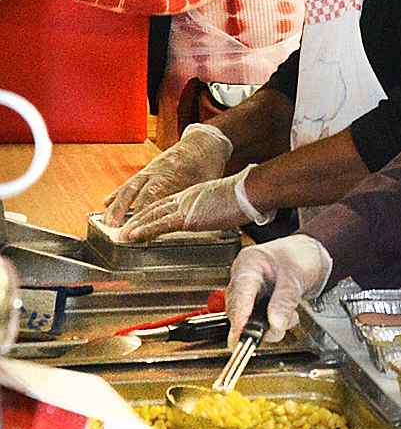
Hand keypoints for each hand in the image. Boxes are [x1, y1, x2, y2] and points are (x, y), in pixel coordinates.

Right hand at [103, 122, 232, 223]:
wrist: (204, 143)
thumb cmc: (207, 165)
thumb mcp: (206, 183)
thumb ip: (194, 200)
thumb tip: (190, 220)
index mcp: (171, 175)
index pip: (152, 195)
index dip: (142, 211)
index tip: (135, 228)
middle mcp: (156, 172)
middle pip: (133, 192)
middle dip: (121, 211)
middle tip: (112, 229)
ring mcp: (149, 171)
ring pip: (128, 188)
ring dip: (115, 205)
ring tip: (105, 223)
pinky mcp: (147, 171)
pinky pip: (129, 183)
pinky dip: (117, 193)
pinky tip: (106, 204)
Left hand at [117, 165, 267, 241]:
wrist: (248, 192)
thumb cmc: (244, 197)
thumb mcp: (225, 201)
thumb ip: (218, 208)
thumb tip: (224, 215)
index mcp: (194, 194)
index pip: (167, 202)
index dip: (151, 210)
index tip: (141, 217)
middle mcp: (185, 198)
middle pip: (155, 207)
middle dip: (137, 218)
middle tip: (124, 227)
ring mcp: (185, 207)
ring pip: (153, 215)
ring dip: (135, 225)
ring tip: (123, 234)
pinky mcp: (188, 218)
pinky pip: (161, 225)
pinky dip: (145, 231)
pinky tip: (134, 236)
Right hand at [225, 235, 330, 345]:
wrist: (312, 255)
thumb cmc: (302, 255)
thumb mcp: (297, 276)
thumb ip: (285, 302)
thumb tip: (275, 326)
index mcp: (249, 263)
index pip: (239, 293)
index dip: (239, 317)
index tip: (240, 336)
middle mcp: (243, 278)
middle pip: (239, 309)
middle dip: (256, 324)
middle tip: (275, 332)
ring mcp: (248, 291)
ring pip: (248, 318)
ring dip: (269, 325)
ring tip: (291, 316)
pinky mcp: (256, 303)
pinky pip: (258, 320)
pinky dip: (274, 324)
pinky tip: (289, 316)